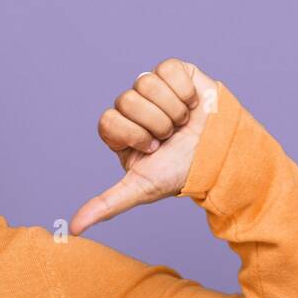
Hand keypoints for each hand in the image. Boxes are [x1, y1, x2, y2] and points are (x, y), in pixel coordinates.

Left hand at [70, 58, 219, 234]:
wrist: (223, 156)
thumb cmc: (181, 172)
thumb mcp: (141, 189)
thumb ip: (106, 205)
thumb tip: (73, 229)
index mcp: (118, 132)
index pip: (107, 121)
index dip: (133, 134)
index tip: (153, 149)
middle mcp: (131, 108)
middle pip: (126, 99)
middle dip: (155, 123)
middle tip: (170, 136)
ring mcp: (152, 88)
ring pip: (146, 81)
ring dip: (171, 108)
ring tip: (182, 123)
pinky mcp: (174, 72)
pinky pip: (168, 68)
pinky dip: (185, 90)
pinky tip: (192, 105)